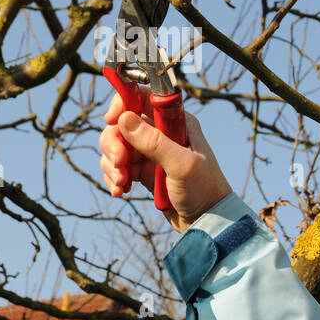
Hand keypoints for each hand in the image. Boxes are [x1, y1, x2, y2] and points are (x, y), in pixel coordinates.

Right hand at [99, 88, 232, 232]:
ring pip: (116, 146)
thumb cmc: (203, 189)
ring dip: (112, 165)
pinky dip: (114, 178)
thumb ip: (154, 142)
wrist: (207, 221)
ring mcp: (150, 151)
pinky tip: (120, 191)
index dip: (122, 104)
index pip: (141, 98)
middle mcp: (160, 132)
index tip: (111, 120)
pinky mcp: (143, 170)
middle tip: (120, 164)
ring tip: (122, 183)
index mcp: (174, 121)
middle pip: (121, 124)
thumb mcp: (181, 165)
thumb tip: (124, 119)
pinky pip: (117, 167)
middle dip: (114, 144)